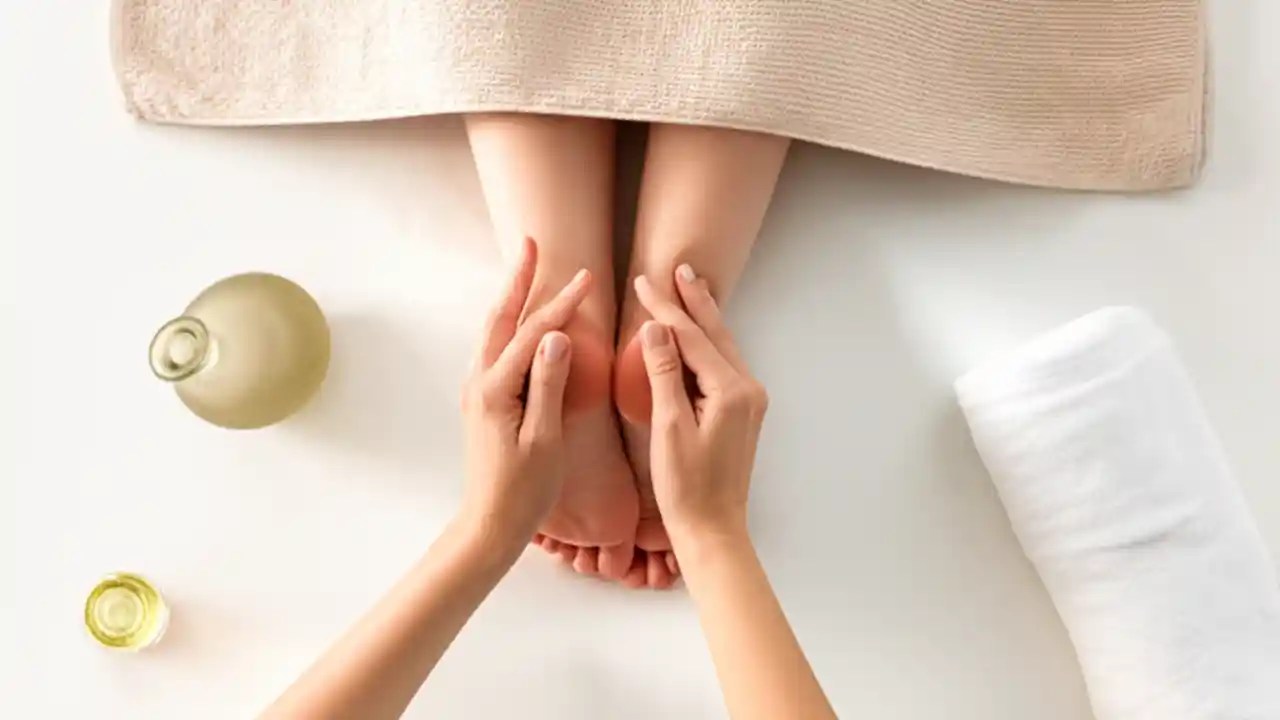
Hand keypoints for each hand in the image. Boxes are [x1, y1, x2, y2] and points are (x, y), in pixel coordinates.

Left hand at [459, 238, 591, 554]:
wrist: (489, 524)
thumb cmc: (523, 489)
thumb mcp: (544, 438)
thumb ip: (549, 384)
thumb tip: (557, 336)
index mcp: (496, 389)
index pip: (533, 334)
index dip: (560, 304)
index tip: (586, 278)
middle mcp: (480, 382)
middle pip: (500, 318)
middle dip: (519, 280)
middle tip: (532, 244)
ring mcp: (478, 391)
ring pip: (494, 331)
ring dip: (511, 298)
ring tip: (527, 270)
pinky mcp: (483, 401)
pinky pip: (495, 350)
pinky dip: (510, 325)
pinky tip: (521, 321)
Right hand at [633, 266, 768, 542]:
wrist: (713, 529)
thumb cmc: (687, 486)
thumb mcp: (669, 427)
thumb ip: (663, 373)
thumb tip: (657, 327)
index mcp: (731, 390)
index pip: (692, 336)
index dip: (665, 307)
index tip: (644, 281)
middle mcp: (747, 390)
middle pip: (716, 333)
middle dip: (694, 301)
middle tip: (679, 268)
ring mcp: (749, 402)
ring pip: (723, 347)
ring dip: (704, 318)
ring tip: (690, 289)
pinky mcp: (742, 414)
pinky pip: (723, 365)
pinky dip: (708, 344)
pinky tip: (698, 336)